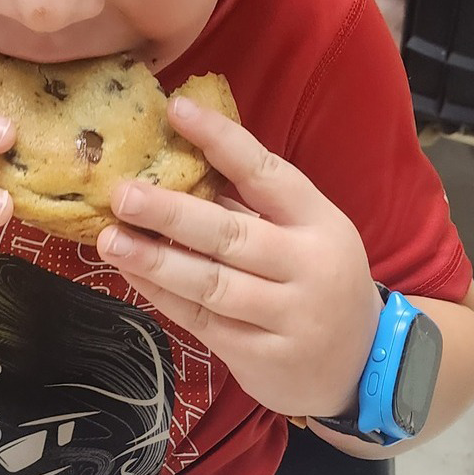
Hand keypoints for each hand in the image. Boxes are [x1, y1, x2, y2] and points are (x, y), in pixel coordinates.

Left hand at [95, 96, 382, 418]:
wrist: (364, 364)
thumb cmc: (316, 278)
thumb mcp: (304, 233)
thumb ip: (250, 204)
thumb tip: (176, 164)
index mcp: (319, 221)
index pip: (266, 172)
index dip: (221, 139)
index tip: (176, 110)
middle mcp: (307, 266)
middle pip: (231, 234)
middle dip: (171, 212)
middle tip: (122, 193)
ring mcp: (288, 316)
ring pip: (211, 283)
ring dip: (154, 259)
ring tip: (109, 239)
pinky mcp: (263, 357)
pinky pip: (203, 320)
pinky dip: (163, 294)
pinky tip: (131, 273)